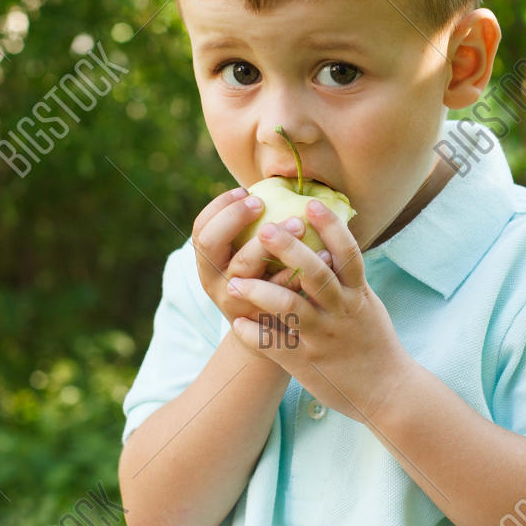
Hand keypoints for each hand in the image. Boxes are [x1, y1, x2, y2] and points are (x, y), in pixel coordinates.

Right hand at [192, 187, 332, 348]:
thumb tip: (278, 184)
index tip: (244, 190)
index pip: (201, 229)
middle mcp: (216, 283)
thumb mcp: (246, 262)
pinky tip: (324, 254)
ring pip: (244, 271)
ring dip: (267, 244)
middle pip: (211, 245)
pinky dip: (300, 272)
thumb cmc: (265, 286)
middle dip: (233, 218)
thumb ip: (253, 232)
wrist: (274, 342)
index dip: (219, 208)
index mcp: (208, 264)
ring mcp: (238, 303)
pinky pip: (281, 294)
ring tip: (297, 223)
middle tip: (260, 202)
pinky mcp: (267, 317)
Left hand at [224, 198, 413, 423]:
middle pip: (316, 274)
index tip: (310, 204)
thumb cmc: (374, 342)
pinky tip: (238, 323)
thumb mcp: (368, 304)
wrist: (386, 391)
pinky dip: (254, 333)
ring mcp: (324, 338)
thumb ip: (348, 277)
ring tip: (234, 281)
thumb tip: (333, 239)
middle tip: (264, 229)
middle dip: (289, 249)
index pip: (348, 254)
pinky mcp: (307, 362)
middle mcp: (342, 312)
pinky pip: (275, 345)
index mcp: (358, 295)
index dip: (331, 227)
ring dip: (260, 291)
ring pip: (290, 308)